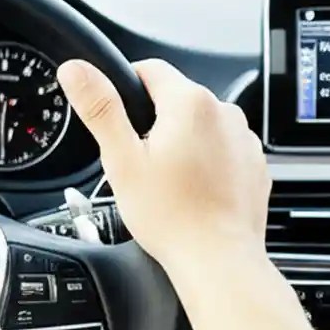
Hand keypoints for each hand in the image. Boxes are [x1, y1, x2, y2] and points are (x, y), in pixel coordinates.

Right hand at [57, 59, 269, 272]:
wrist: (217, 259)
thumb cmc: (171, 216)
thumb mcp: (121, 159)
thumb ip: (99, 108)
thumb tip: (76, 70)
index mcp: (189, 102)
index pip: (150, 69)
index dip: (126, 90)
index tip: (119, 121)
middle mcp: (224, 112)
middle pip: (175, 101)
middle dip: (153, 125)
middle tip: (140, 164)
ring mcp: (243, 138)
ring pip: (199, 127)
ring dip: (182, 144)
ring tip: (168, 183)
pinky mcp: (253, 163)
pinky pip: (222, 150)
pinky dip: (206, 164)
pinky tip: (192, 192)